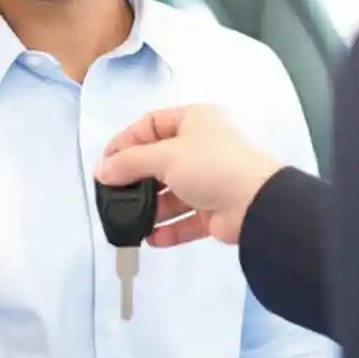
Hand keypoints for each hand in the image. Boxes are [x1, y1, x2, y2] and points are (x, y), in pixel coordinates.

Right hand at [95, 104, 283, 245]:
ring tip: (129, 219)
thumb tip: (102, 171)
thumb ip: (129, 163)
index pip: (151, 124)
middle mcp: (203, 147)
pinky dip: (168, 229)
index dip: (126, 141)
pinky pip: (185, 219)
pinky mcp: (215, 210)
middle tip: (112, 193)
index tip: (106, 162)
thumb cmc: (212, 166)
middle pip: (159, 161)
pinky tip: (151, 237)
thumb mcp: (164, 156)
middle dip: (136, 178)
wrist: (256, 204)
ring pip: (171, 193)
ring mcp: (210, 180)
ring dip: (151, 207)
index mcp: (195, 120)